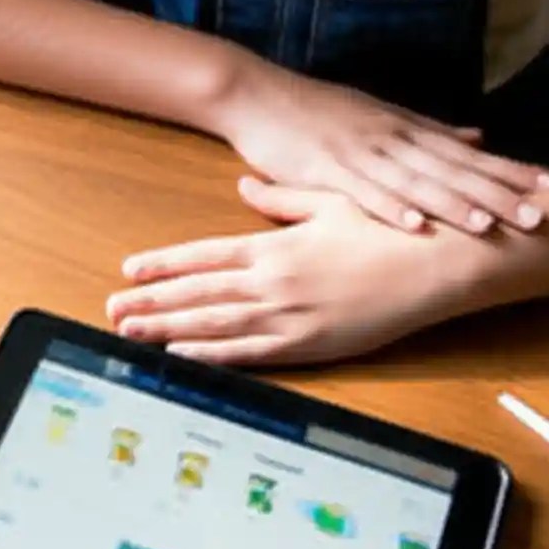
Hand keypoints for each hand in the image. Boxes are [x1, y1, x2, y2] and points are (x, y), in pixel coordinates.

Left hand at [107, 179, 483, 364]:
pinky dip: (213, 358)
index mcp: (274, 246)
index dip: (163, 264)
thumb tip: (242, 190)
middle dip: (151, 302)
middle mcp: (272, 284)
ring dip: (168, 332)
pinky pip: (251, 356)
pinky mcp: (310, 347)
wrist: (437, 265)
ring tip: (131, 334)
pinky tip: (182, 359)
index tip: (130, 269)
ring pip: (214, 328)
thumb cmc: (388, 228)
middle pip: (197, 295)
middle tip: (111, 310)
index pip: (203, 256)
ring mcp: (289, 319)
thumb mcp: (330, 201)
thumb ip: (280, 200)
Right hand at [213, 60, 548, 234]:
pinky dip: (390, 208)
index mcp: (406, 130)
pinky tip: (415, 226)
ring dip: (453, 204)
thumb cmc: (318, 112)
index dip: (511, 169)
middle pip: (453, 170)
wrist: (258, 96)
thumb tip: (478, 137)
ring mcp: (360, 153)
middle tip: (538, 215)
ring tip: (489, 226)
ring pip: (415, 182)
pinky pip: (363, 192)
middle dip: (497, 193)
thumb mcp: (380, 118)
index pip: (469, 153)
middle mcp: (391, 139)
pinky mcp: (326, 168)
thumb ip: (429, 131)